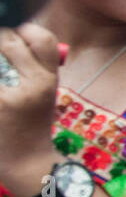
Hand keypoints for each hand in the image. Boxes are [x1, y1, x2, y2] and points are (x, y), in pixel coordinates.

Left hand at [0, 24, 63, 192]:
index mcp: (49, 81)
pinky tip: (0, 101)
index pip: (43, 40)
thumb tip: (14, 37)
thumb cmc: (32, 127)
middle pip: (8, 41)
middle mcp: (34, 85)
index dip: (27, 33)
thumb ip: (36, 68)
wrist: (26, 163)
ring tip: (3, 83)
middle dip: (1, 45)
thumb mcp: (45, 96)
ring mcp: (8, 96)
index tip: (16, 41)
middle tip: (3, 66)